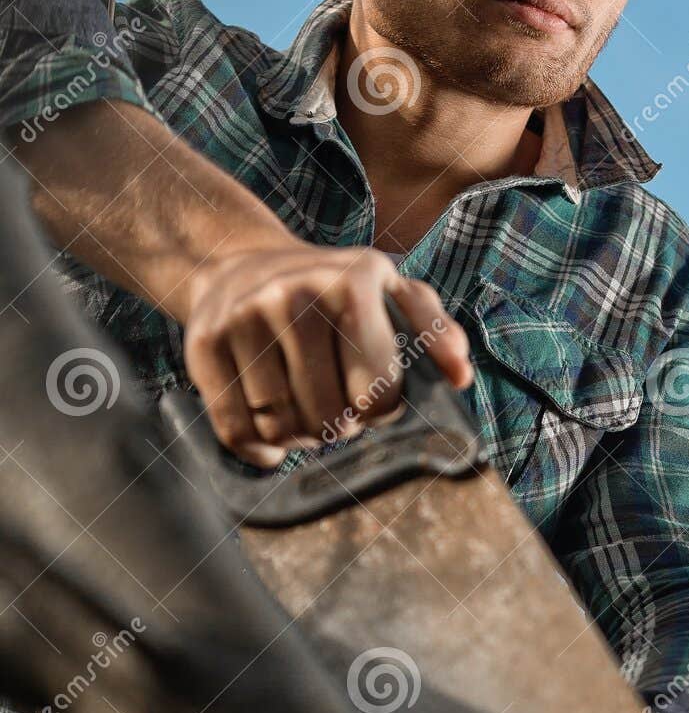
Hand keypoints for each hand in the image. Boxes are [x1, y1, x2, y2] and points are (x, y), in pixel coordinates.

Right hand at [181, 239, 472, 465]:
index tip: (369, 398)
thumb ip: (434, 328)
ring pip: (282, 428)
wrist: (236, 262)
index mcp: (351, 284)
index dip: (378, 410)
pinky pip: (236, 432)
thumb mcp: (389, 289)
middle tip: (334, 410)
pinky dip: (259, 451)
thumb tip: (460, 378)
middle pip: (329, 417)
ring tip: (304, 415)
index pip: (378, 394)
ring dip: (299, 439)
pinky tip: (271, 436)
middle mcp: (294, 295)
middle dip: (338, 427)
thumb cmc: (328, 289)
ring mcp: (243, 319)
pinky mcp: (203, 346)